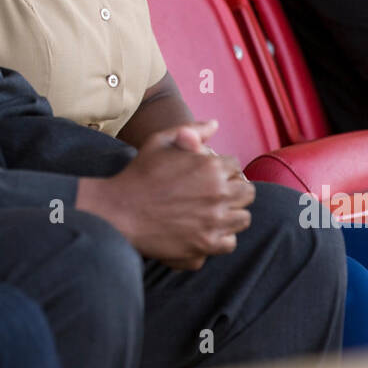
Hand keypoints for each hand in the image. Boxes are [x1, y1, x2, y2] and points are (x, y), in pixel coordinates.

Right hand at [77, 121, 254, 269]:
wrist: (120, 211)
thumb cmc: (139, 174)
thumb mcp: (160, 141)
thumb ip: (190, 130)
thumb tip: (215, 124)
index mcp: (210, 165)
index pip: (236, 166)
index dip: (224, 170)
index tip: (210, 176)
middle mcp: (218, 192)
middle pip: (247, 192)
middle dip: (234, 191)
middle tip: (215, 195)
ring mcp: (214, 220)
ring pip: (243, 218)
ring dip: (232, 214)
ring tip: (214, 213)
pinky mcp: (206, 243)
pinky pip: (230, 242)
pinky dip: (222, 237)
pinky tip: (207, 230)